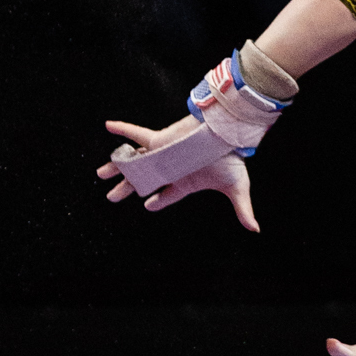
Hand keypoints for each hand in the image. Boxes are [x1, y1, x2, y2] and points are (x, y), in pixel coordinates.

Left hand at [97, 116, 260, 231]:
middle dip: (127, 188)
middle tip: (113, 197)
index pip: (167, 195)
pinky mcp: (160, 140)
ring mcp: (163, 154)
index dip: (156, 202)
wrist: (229, 134)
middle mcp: (170, 168)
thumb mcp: (237, 187)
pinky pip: (137, 135)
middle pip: (144, 181)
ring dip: (118, 166)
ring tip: (100, 174)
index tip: (149, 205)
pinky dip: (123, 131)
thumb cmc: (231, 159)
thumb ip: (243, 209)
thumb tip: (255, 229)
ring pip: (136, 161)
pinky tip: (109, 126)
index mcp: (185, 181)